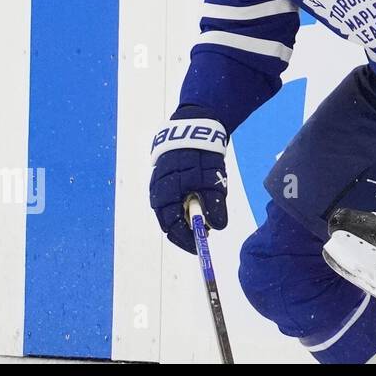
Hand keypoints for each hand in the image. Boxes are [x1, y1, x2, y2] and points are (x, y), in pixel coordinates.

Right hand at [150, 120, 229, 253]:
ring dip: (186, 218)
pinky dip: (184, 205)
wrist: (193, 128)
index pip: (172, 229)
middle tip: (205, 233)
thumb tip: (217, 228)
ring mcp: (159, 185)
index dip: (186, 240)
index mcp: (166, 198)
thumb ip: (214, 206)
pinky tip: (197, 203)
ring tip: (204, 218)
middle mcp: (158, 194)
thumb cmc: (201, 157)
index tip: (200, 247)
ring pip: (171, 210)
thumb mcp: (212, 183)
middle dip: (186, 230)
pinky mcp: (164, 178)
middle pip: (170, 222)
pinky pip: (172, 199)